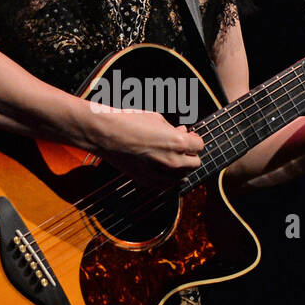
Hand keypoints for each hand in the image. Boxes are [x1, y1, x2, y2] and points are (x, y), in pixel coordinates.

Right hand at [88, 107, 204, 187]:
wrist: (105, 134)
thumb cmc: (129, 121)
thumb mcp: (157, 119)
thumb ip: (173, 130)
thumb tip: (182, 133)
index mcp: (178, 142)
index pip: (199, 145)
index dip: (194, 140)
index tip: (188, 137)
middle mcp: (173, 161)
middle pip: (195, 163)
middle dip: (189, 155)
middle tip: (180, 147)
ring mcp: (160, 174)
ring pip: (182, 177)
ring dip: (180, 168)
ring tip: (169, 157)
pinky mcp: (147, 181)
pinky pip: (166, 185)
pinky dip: (168, 178)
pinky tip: (163, 169)